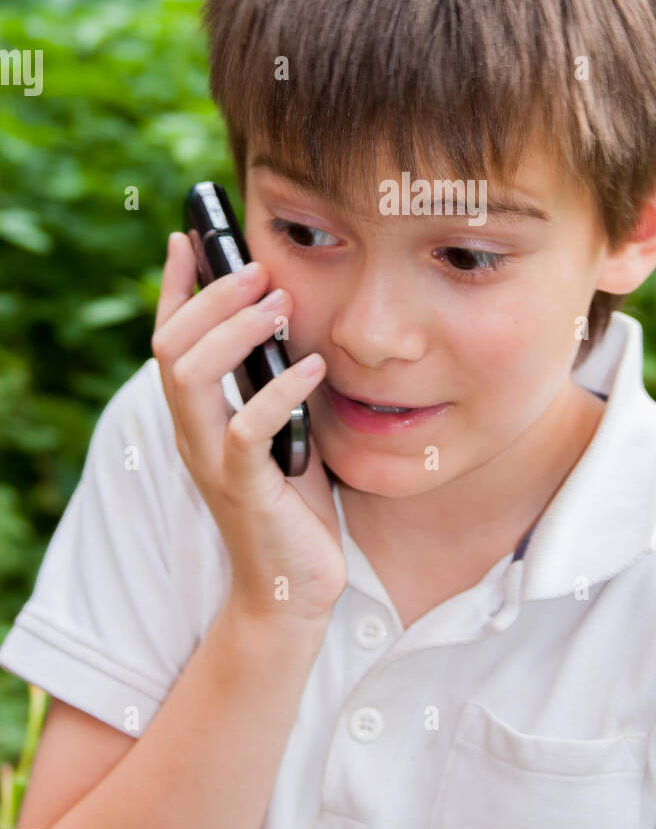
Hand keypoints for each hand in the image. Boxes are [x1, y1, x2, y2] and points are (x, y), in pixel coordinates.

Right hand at [151, 231, 346, 625]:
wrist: (291, 590)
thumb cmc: (291, 502)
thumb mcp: (278, 427)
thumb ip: (270, 382)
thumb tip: (287, 320)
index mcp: (197, 414)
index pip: (169, 338)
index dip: (174, 287)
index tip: (187, 238)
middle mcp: (193, 432)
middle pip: (172, 347)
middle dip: (210, 298)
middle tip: (257, 270)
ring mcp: (213, 461)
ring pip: (192, 378)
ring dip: (235, 332)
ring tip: (280, 305)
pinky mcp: (245, 488)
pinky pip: (246, 428)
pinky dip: (278, 390)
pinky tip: (313, 367)